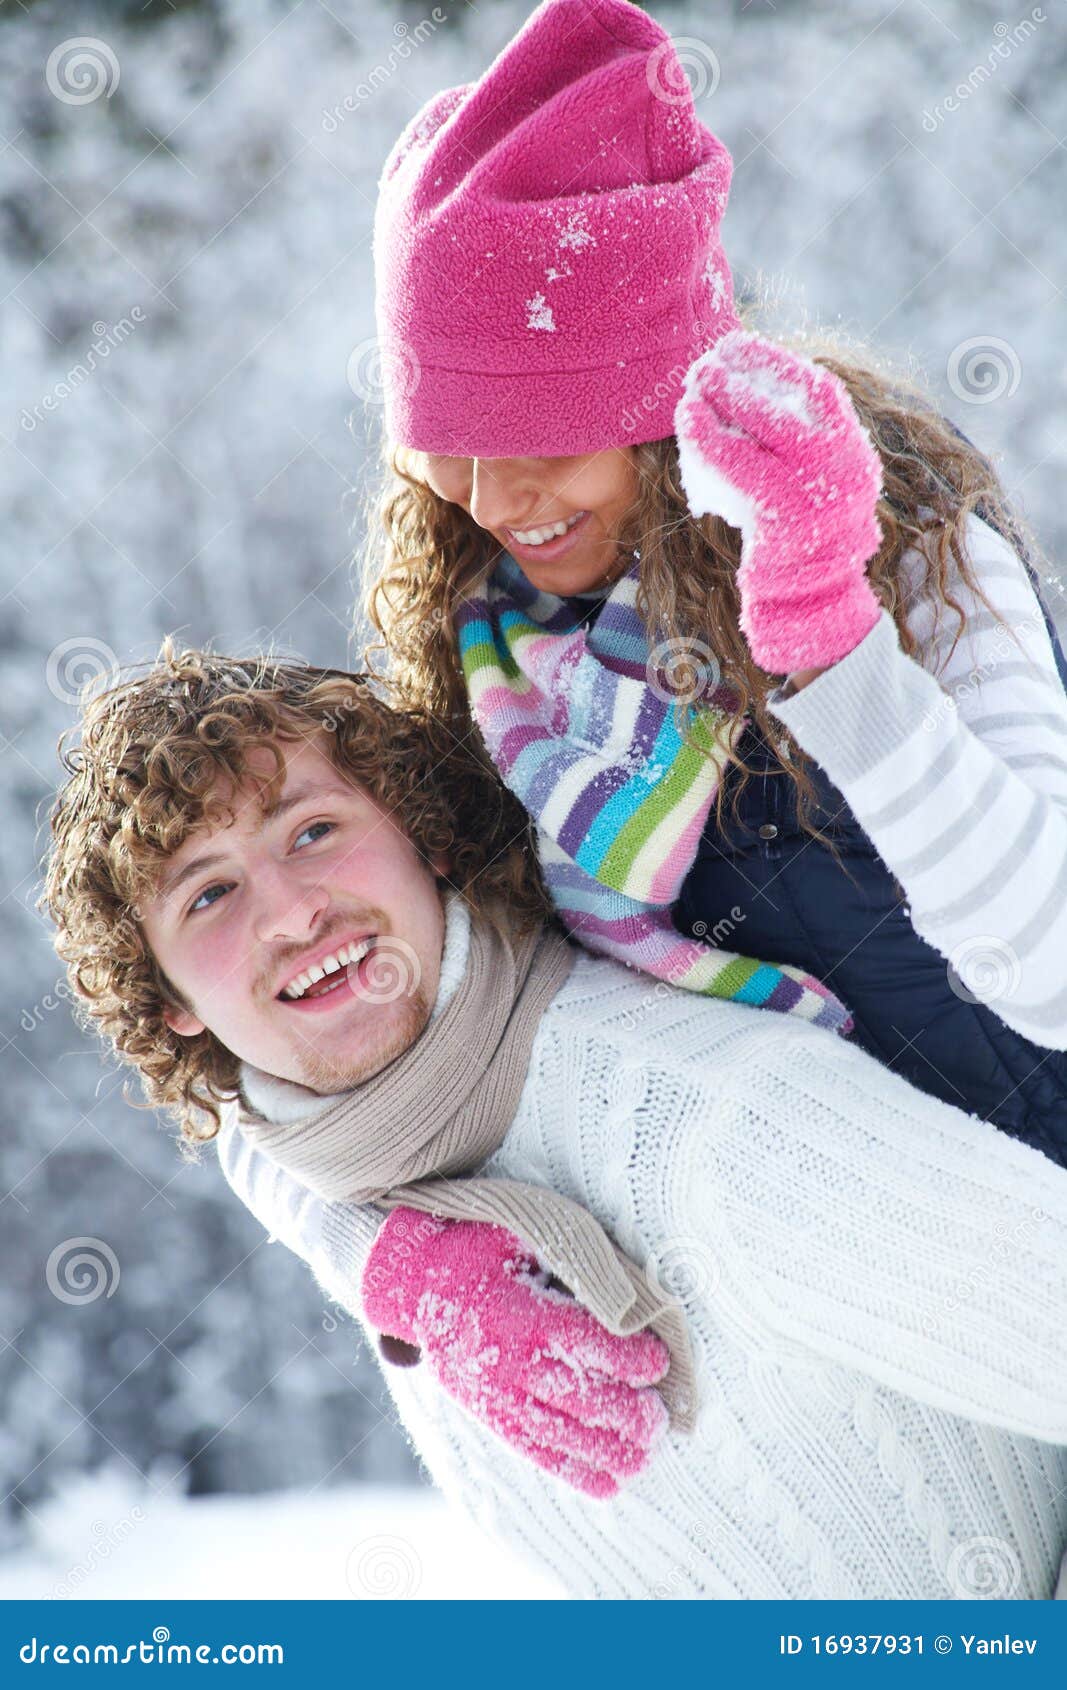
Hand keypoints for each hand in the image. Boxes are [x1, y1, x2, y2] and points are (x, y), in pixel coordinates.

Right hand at [361, 1207, 670, 1498]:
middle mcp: (506, 1360)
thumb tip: (625, 1283)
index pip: (582, 1340)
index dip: (625, 1356)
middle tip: (658, 1420)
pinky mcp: (488, 1413)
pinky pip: (532, 1449)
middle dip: (623, 1412)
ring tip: (643, 1458)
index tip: (658, 1363)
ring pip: (557, 1431)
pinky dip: (571, 1471)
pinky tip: (607, 1486)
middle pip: (574, 1393)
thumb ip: (568, 1258)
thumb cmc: (478, 1250)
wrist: (411, 1282)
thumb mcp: (519, 1235)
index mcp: (519, 1312)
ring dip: (605, 1450)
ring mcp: (494, 1393)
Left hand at [674, 328, 884, 673]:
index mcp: (852, 455)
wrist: (814, 609)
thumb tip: (746, 406)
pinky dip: (710, 436)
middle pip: (787, 402)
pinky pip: (739, 463)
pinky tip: (688, 422)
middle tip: (707, 361)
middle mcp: (843, 467)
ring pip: (762, 426)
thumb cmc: (800, 547)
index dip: (777, 364)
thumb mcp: (810, 492)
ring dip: (722, 399)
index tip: (741, 347)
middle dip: (744, 375)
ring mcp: (816, 492)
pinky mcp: (784, 516)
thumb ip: (794, 454)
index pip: (820, 392)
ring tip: (691, 386)